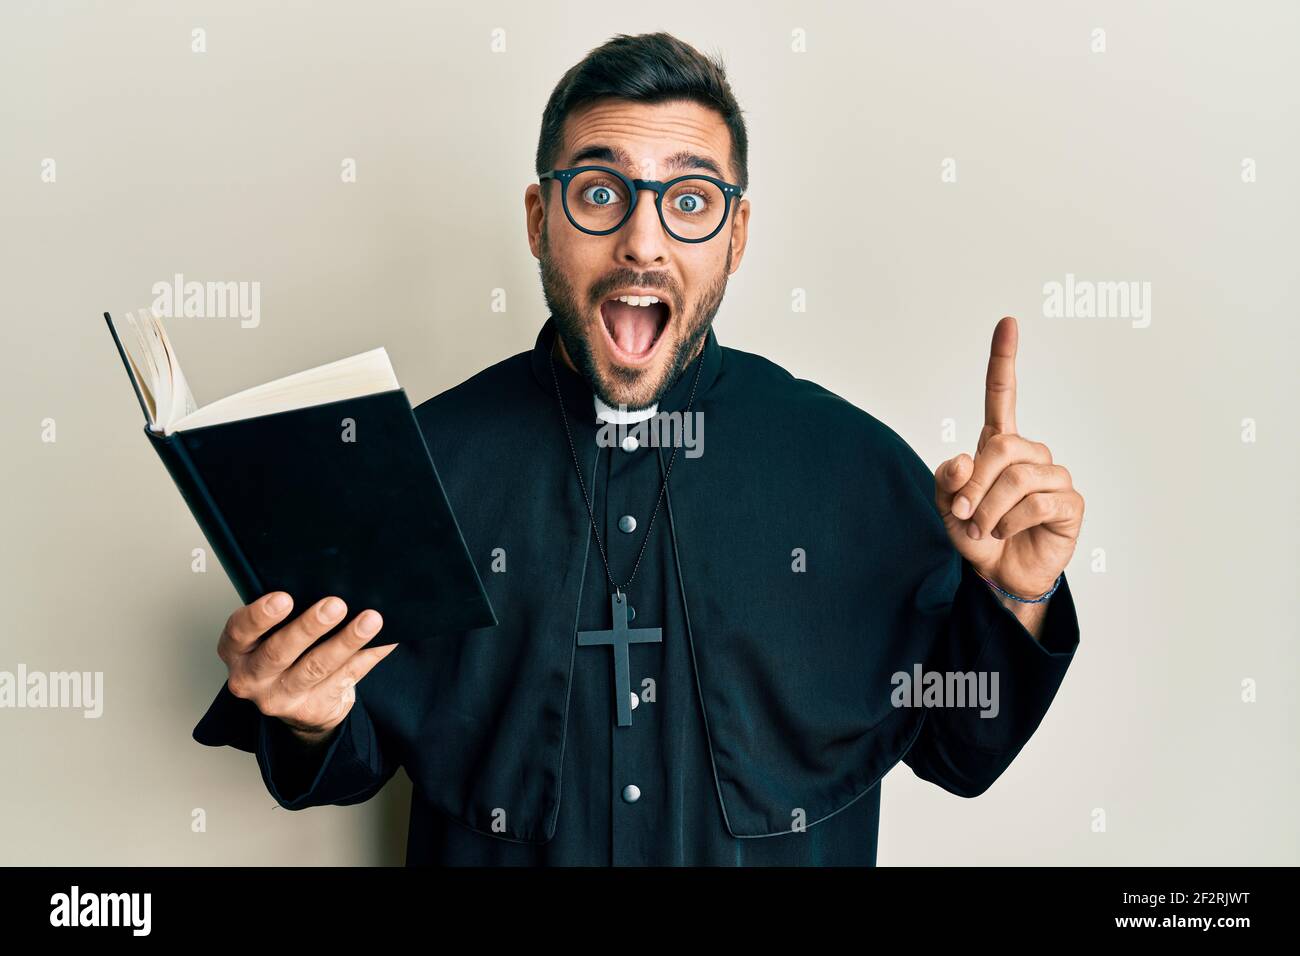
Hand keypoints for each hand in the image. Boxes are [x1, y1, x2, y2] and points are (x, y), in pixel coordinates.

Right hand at [218, 592, 397, 744]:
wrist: (297, 702)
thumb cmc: (283, 653)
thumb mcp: (269, 634)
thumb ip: (285, 613)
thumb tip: (327, 579)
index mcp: (237, 650)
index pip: (240, 631)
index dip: (260, 615)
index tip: (284, 598)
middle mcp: (252, 677)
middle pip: (280, 652)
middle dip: (310, 627)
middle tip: (335, 605)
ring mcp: (282, 698)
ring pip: (317, 667)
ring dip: (346, 641)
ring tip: (369, 620)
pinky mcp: (313, 709)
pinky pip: (346, 678)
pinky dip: (368, 656)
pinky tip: (384, 639)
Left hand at [934, 317, 1083, 598]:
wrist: (997, 575)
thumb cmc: (976, 534)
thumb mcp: (948, 508)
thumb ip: (948, 481)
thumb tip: (964, 459)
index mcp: (998, 446)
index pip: (1002, 396)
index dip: (1004, 361)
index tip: (1008, 323)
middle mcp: (1029, 455)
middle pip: (1003, 447)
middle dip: (976, 484)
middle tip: (965, 513)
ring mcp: (1053, 477)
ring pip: (1018, 478)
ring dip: (991, 510)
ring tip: (985, 529)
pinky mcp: (1070, 503)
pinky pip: (1038, 503)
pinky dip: (1012, 522)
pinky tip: (1008, 533)